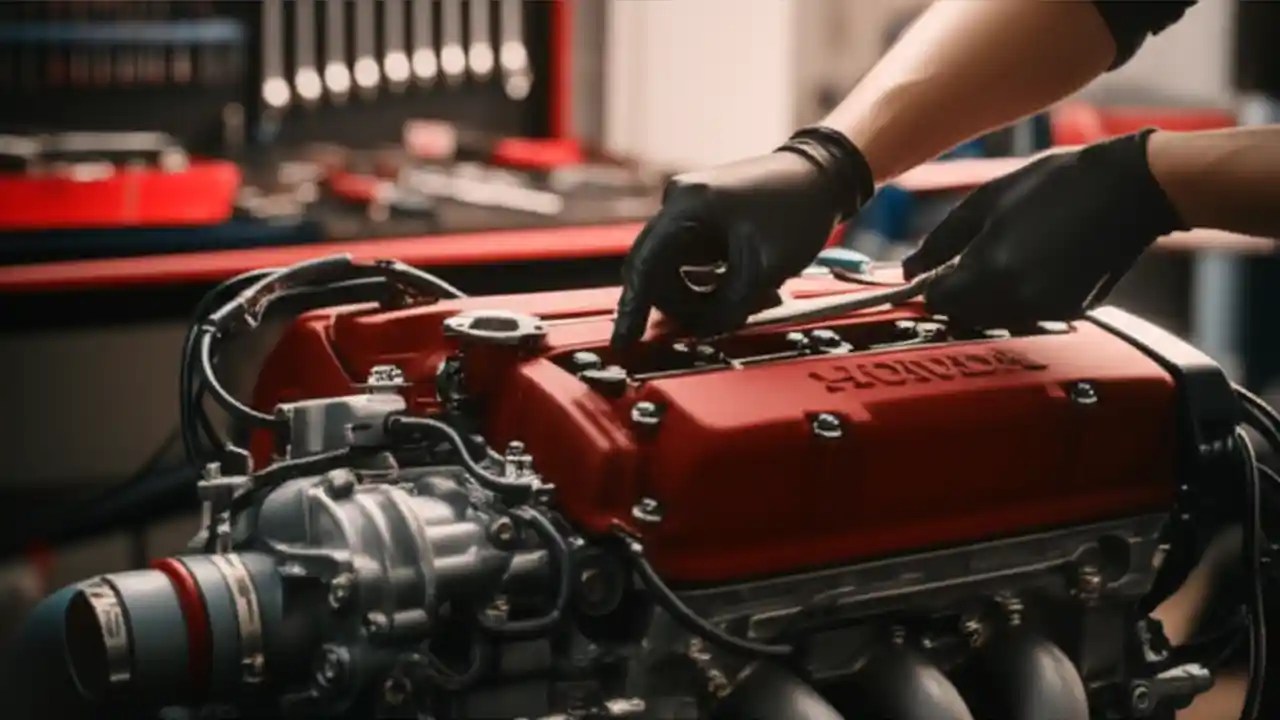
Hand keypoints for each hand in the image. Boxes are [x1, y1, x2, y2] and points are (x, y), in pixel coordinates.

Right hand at [611, 127, 873, 347]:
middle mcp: (679, 203)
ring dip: (699, 295)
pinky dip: (709, 282)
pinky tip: (737, 290)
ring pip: (675, 269)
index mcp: (685, 207)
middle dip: (680, 304)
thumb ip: (726, 306)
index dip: (633, 308)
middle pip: (656, 270)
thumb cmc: (796, 210)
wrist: (823, 175)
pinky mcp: (704, 219)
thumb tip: (701, 331)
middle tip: (711, 325)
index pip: (644, 265)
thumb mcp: (762, 269)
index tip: (624, 340)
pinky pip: (692, 261)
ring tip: (739, 303)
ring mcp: (690, 210)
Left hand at [902, 129, 1186, 326]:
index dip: (928, 286)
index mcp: (992, 270)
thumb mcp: (986, 202)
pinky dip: (1016, 298)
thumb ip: (941, 241)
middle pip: (963, 314)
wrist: (1129, 189)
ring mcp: (1046, 310)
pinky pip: (1024, 314)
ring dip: (984, 298)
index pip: (938, 300)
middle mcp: (1018, 299)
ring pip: (992, 318)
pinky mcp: (1068, 312)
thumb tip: (909, 270)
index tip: (928, 273)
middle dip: (956, 293)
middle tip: (963, 261)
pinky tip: (1031, 264)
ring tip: (1002, 256)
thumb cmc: (1058, 185)